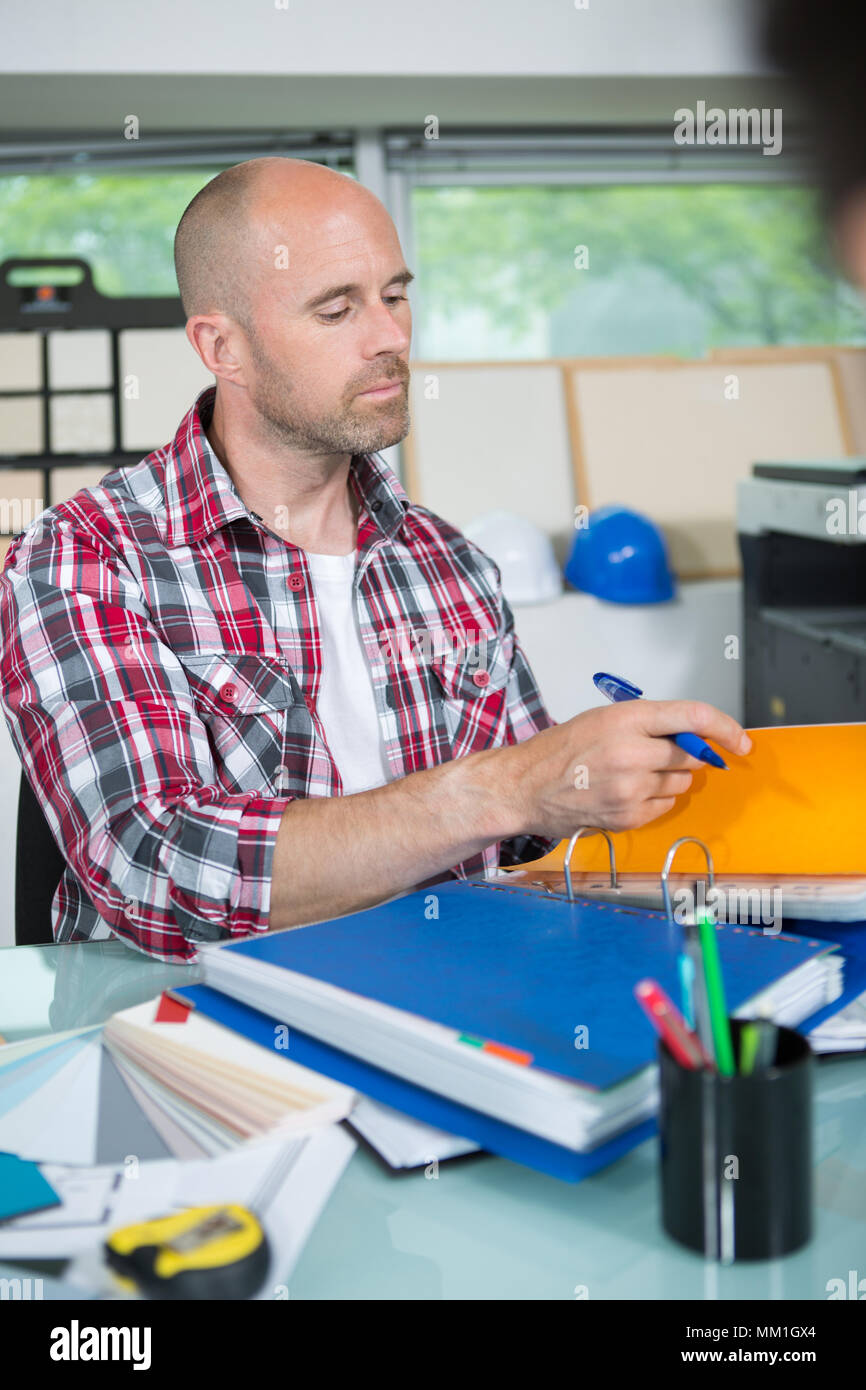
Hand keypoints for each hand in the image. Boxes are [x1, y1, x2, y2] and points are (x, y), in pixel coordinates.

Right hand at [500, 700, 751, 838]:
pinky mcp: (628, 816)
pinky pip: (666, 805)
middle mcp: (632, 752)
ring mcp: (631, 788)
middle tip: (660, 754)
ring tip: (633, 773)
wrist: (524, 787)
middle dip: (688, 754)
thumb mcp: (603, 718)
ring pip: (682, 782)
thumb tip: (696, 735)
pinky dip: (655, 798)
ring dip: (670, 777)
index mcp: (626, 718)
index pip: (695, 717)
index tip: (741, 740)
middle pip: (693, 754)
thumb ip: (650, 722)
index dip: (726, 728)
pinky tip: (625, 792)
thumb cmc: (560, 751)